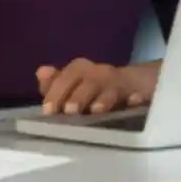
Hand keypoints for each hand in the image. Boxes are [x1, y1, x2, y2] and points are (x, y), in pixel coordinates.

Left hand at [36, 58, 159, 114]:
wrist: (135, 83)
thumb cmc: (94, 87)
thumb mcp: (73, 84)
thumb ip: (54, 83)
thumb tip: (40, 73)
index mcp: (81, 70)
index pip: (68, 75)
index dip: (57, 91)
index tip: (49, 110)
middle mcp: (100, 73)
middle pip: (89, 80)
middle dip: (78, 94)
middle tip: (69, 111)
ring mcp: (121, 83)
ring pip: (112, 87)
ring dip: (103, 97)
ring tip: (95, 110)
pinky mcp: (140, 93)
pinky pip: (139, 94)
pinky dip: (136, 98)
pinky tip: (133, 102)